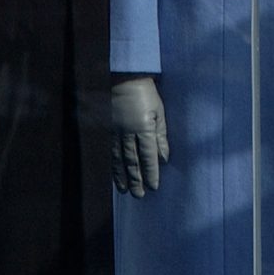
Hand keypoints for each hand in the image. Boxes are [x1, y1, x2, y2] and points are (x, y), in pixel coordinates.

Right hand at [110, 76, 168, 196]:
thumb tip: (164, 158)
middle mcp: (128, 132)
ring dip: (123, 176)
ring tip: (125, 191)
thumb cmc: (147, 93)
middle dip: (136, 179)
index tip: (154, 187)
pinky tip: (115, 174)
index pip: (148, 155)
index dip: (151, 172)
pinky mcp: (109, 130)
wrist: (124, 78)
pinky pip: (111, 152)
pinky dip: (113, 165)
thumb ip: (161, 136)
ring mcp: (116, 132)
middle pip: (132, 161)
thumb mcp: (159, 112)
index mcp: (144, 127)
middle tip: (139, 196)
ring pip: (119, 159)